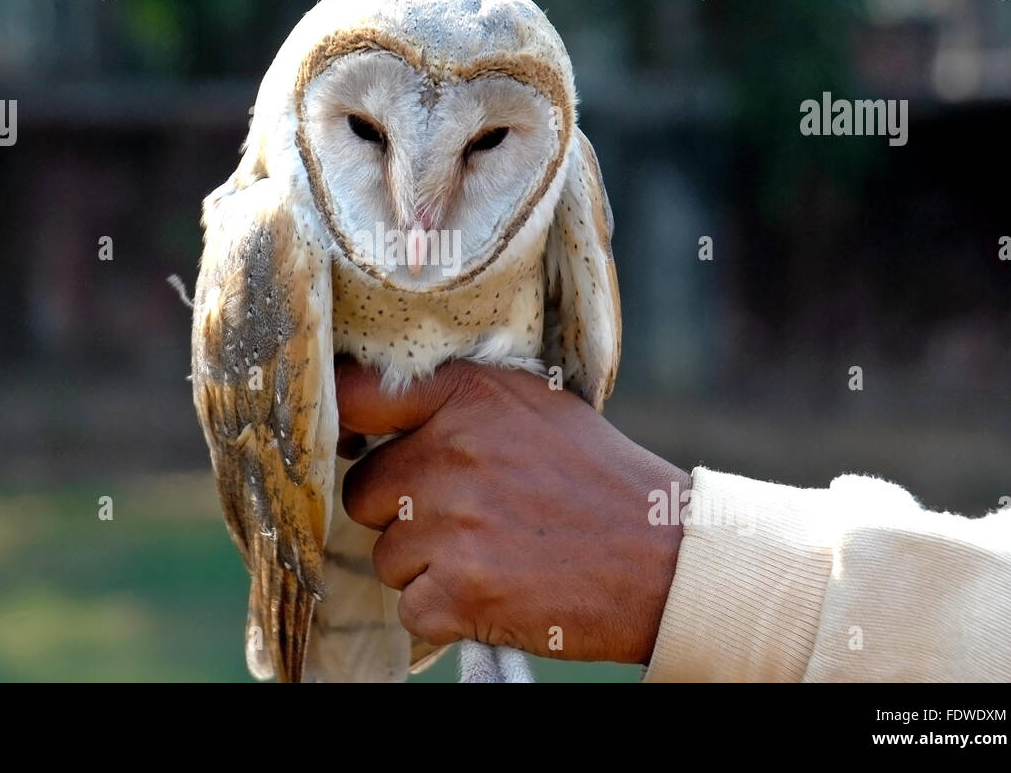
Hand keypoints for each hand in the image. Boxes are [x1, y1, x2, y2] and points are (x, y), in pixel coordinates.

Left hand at [335, 359, 689, 664]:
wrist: (664, 559)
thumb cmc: (598, 478)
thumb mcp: (532, 405)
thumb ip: (457, 399)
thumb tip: (377, 406)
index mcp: (466, 395)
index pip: (357, 397)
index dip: (346, 424)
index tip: (353, 443)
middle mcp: (450, 453)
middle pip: (365, 493)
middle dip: (402, 513)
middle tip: (467, 519)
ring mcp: (451, 526)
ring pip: (387, 557)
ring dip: (427, 567)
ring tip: (494, 556)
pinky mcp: (458, 593)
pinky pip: (411, 609)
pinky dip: (445, 613)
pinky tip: (497, 592)